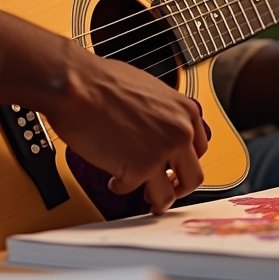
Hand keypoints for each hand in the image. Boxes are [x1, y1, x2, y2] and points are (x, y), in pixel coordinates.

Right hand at [44, 46, 207, 213]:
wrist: (79, 86)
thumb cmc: (103, 81)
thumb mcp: (149, 89)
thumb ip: (164, 112)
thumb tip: (161, 129)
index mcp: (184, 111)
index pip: (200, 148)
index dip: (185, 162)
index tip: (176, 168)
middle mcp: (179, 132)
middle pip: (193, 177)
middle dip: (178, 187)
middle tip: (165, 189)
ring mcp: (161, 152)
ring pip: (168, 195)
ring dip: (153, 198)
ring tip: (139, 191)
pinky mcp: (139, 170)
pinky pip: (132, 191)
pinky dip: (120, 187)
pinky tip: (112, 178)